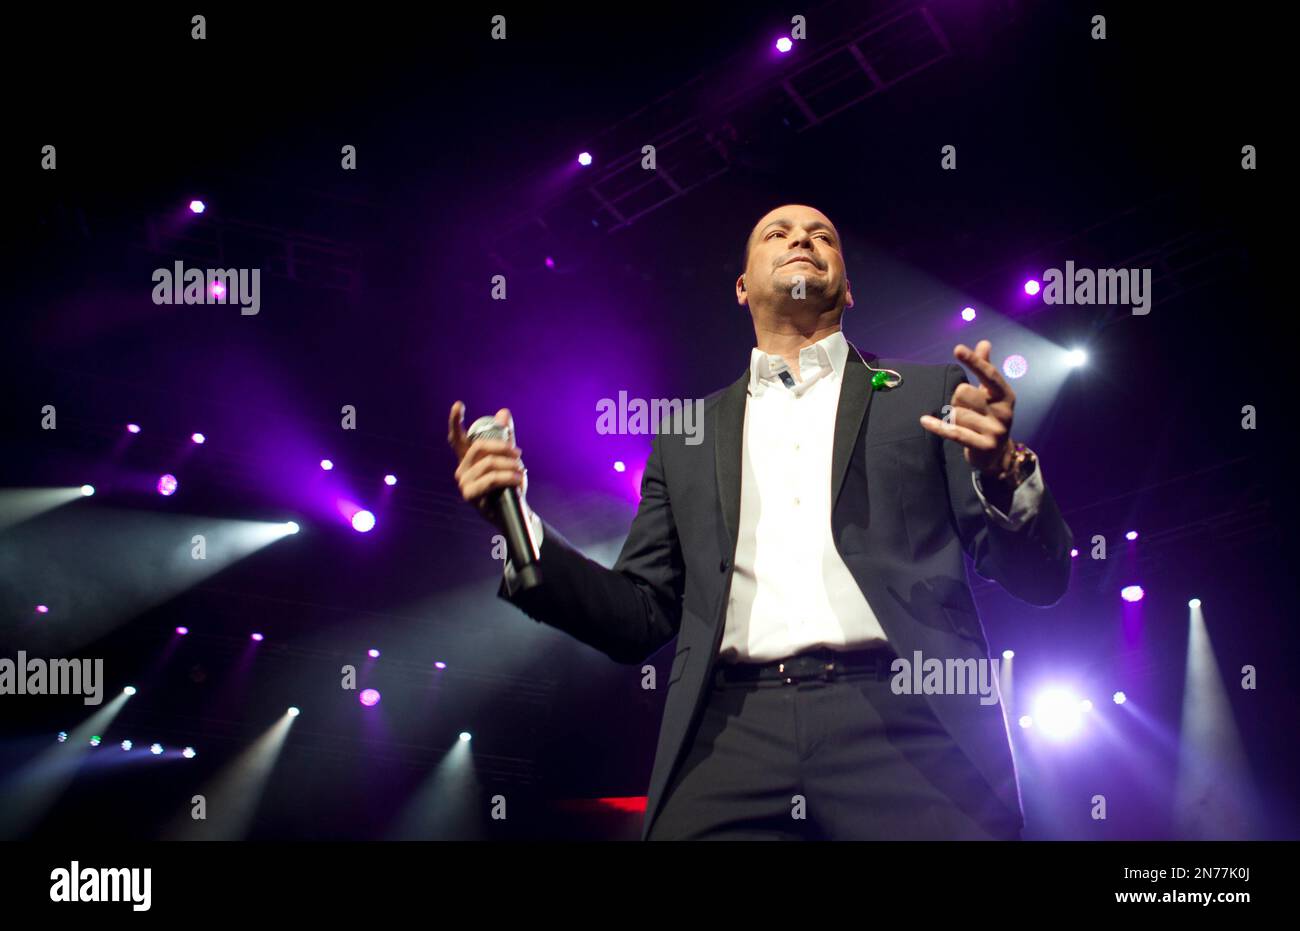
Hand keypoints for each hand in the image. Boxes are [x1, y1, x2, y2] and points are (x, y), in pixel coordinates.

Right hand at [448, 401, 526, 530]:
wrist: (514, 511)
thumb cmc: (509, 484)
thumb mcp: (509, 458)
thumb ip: (505, 436)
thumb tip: (503, 412)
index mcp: (469, 458)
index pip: (457, 438)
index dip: (455, 421)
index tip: (458, 405)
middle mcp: (462, 468)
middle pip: (479, 446)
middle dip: (502, 447)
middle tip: (519, 453)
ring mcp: (464, 482)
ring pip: (489, 464)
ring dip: (510, 465)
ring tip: (521, 471)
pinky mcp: (470, 494)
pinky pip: (491, 479)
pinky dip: (508, 477)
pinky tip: (517, 479)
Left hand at [918, 340, 1016, 477]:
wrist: (999, 456)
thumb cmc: (989, 417)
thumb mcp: (990, 394)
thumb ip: (986, 368)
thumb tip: (984, 343)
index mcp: (1005, 395)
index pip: (988, 374)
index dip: (973, 361)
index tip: (957, 348)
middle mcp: (1003, 412)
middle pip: (964, 393)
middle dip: (956, 399)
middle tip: (964, 409)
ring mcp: (995, 430)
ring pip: (956, 413)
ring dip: (952, 417)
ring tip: (963, 424)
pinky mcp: (983, 446)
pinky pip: (954, 432)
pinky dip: (938, 426)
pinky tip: (925, 420)